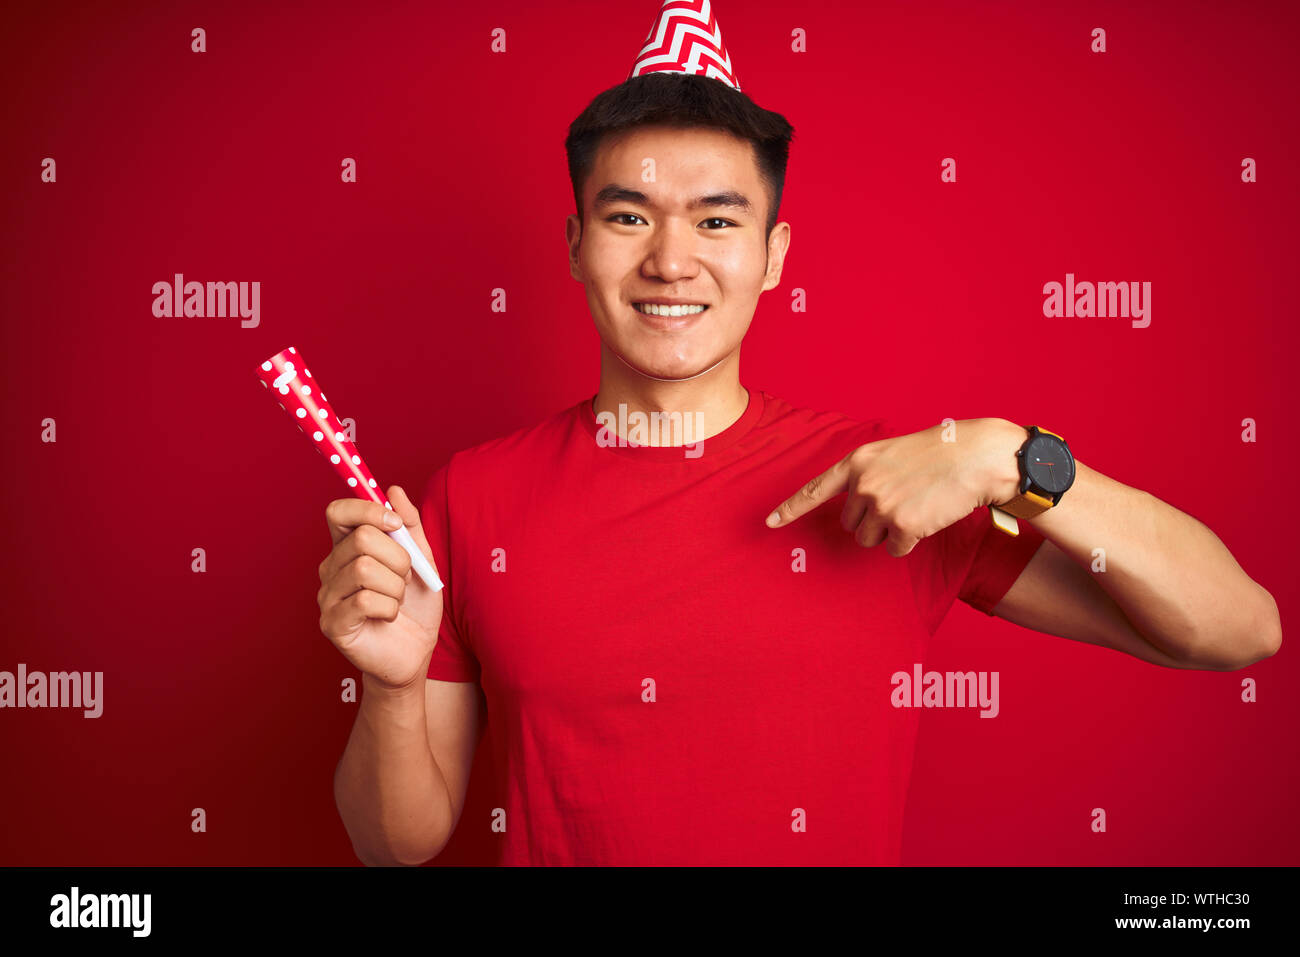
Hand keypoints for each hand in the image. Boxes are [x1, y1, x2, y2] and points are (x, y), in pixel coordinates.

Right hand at [317, 485, 443, 691]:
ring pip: (364, 569)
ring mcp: (327, 597)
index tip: (396, 524)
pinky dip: (389, 608)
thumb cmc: (415, 607)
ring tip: (397, 601)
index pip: (338, 512)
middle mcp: (330, 569)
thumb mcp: (422, 560)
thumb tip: (394, 489)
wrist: (416, 654)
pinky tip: (389, 617)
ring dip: (395, 586)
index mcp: (348, 548)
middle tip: (405, 579)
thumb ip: (409, 525)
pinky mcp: (332, 623)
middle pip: (361, 539)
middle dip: (398, 558)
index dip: (368, 510)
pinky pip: (365, 600)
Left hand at [764, 418, 1024, 556]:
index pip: (815, 490)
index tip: (769, 524)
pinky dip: (910, 542)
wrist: (975, 458)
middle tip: (902, 501)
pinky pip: (894, 549)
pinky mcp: (902, 525)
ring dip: (890, 532)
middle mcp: (863, 484)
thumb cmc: (937, 455)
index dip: (790, 509)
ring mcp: (881, 505)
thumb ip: (867, 476)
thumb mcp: (891, 454)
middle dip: (872, 520)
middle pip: (850, 524)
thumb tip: (855, 511)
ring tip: (915, 508)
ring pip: (868, 540)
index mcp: (857, 462)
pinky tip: (927, 519)